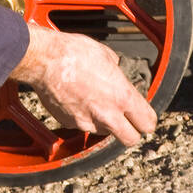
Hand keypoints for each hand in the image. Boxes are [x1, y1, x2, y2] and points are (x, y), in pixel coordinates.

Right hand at [10, 25, 157, 145]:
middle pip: (131, 139)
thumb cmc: (74, 53)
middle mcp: (106, 114)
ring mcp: (86, 122)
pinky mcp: (69, 123)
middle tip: (128, 120)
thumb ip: (116, 72)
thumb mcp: (106, 55)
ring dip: (106, 123)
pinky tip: (78, 99)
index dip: (147, 120)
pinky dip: (84, 117)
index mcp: (121, 96)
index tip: (144, 116)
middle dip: (132, 131)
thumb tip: (116, 73)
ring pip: (105, 132)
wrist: (45, 60)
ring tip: (96, 102)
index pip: (147, 123)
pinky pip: (83, 125)